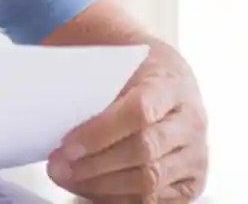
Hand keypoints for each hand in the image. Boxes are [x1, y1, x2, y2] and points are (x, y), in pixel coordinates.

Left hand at [46, 42, 207, 201]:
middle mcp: (191, 122)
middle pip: (143, 152)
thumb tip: (51, 102)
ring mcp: (195, 154)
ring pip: (148, 182)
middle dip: (94, 165)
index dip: (100, 132)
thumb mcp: (116, 57)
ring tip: (68, 178)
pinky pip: (154, 200)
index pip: (139, 112)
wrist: (170, 78)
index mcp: (171, 84)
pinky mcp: (192, 181)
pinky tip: (91, 188)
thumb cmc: (136, 70)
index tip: (66, 144)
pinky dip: (117, 198)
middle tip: (57, 166)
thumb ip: (90, 79)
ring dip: (101, 186)